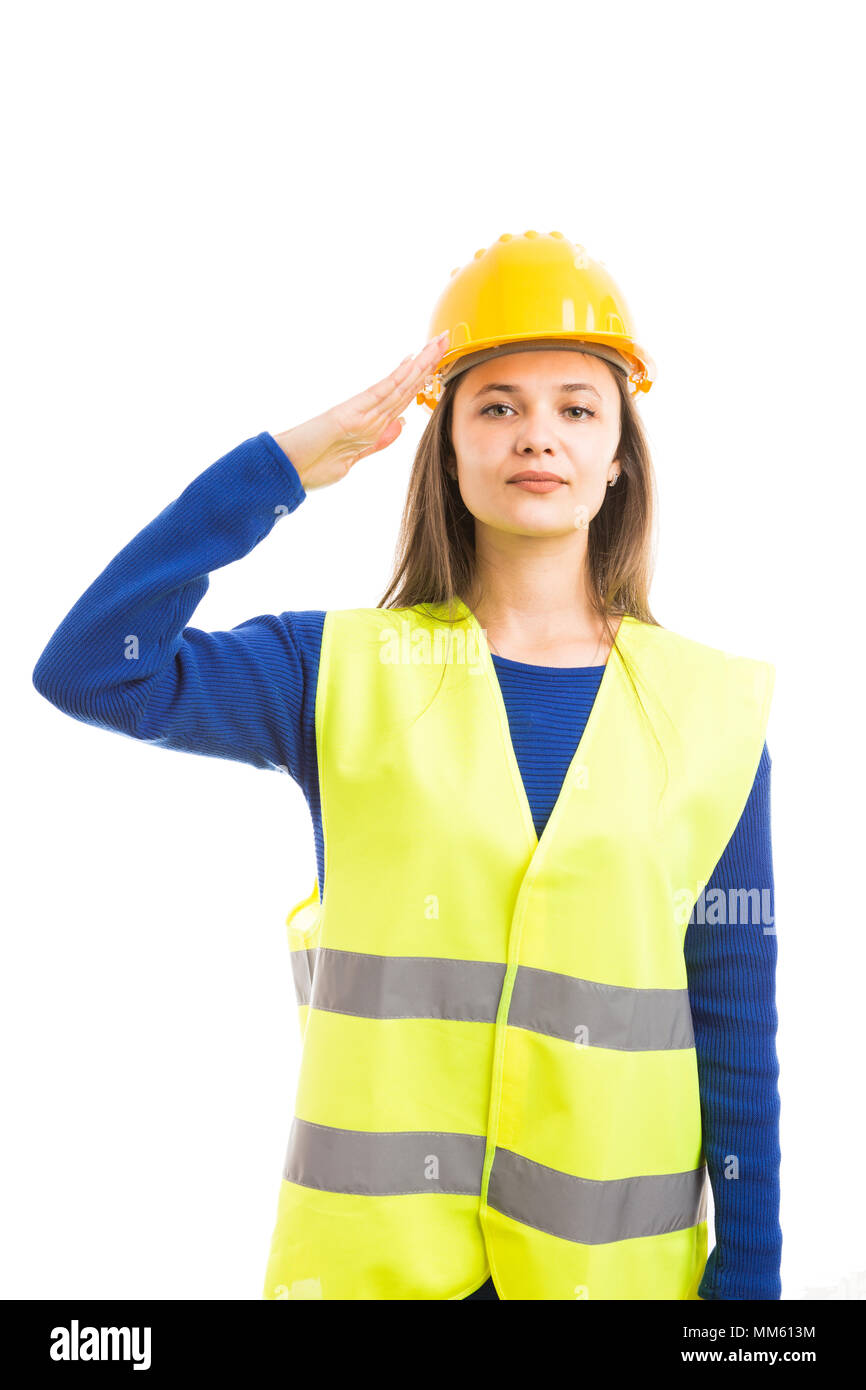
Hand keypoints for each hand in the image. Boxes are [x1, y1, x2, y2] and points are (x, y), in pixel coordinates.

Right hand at [272, 330, 449, 491]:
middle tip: (447, 338)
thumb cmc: (312, 465)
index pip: (405, 395)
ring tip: (438, 343)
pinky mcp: (349, 414)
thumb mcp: (355, 458)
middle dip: (429, 362)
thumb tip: (402, 425)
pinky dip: (396, 378)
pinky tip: (411, 362)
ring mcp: (360, 412)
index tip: (440, 360)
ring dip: (421, 364)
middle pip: (406, 384)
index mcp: (372, 423)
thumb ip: (379, 441)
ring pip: (398, 384)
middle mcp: (369, 413)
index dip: (424, 377)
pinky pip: (379, 394)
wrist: (287, 469)